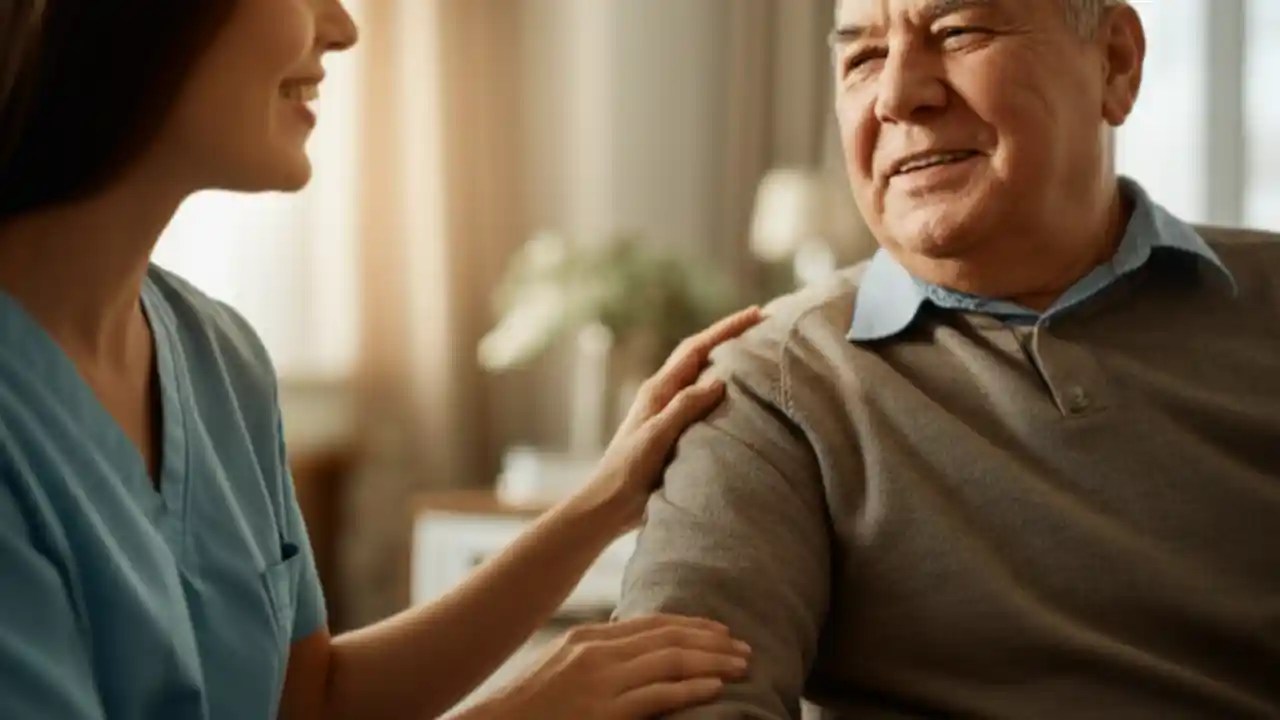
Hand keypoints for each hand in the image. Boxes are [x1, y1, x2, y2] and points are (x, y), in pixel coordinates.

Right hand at [483, 615, 751, 719]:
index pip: (653, 623)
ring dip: (713, 663)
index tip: (721, 630)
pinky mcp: (604, 713)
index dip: (692, 625)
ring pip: (671, 661)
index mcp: (587, 639)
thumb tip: (633, 654)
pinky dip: (692, 689)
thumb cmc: (529, 710)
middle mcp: (596, 652)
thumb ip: (596, 658)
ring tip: (742, 666)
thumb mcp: (561, 670)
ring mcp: (600, 682)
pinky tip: (716, 688)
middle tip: (743, 647)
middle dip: (712, 641)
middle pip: (669, 637)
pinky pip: (658, 696)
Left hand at [571, 306, 763, 530]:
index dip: (726, 328)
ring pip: (701, 374)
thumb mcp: (657, 435)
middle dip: (729, 335)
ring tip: (755, 350)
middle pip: (699, 354)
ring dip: (726, 358)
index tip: (755, 313)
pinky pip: (702, 398)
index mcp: (658, 389)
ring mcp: (667, 410)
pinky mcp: (673, 429)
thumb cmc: (630, 470)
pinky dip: (722, 387)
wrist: (610, 502)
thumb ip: (685, 407)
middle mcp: (663, 394)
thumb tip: (719, 380)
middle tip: (761, 324)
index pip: (696, 348)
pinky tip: (738, 394)